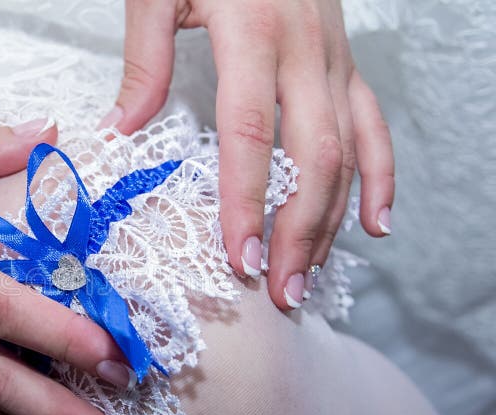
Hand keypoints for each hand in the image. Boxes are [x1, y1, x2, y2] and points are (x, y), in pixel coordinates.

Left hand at [103, 0, 394, 309]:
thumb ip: (145, 62)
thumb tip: (121, 131)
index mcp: (254, 34)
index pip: (251, 135)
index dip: (247, 202)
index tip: (240, 258)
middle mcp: (306, 52)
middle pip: (312, 157)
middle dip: (297, 232)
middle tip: (281, 292)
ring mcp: (335, 60)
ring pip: (347, 153)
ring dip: (332, 221)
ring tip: (310, 276)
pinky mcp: (348, 63)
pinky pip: (374, 126)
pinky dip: (380, 177)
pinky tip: (375, 223)